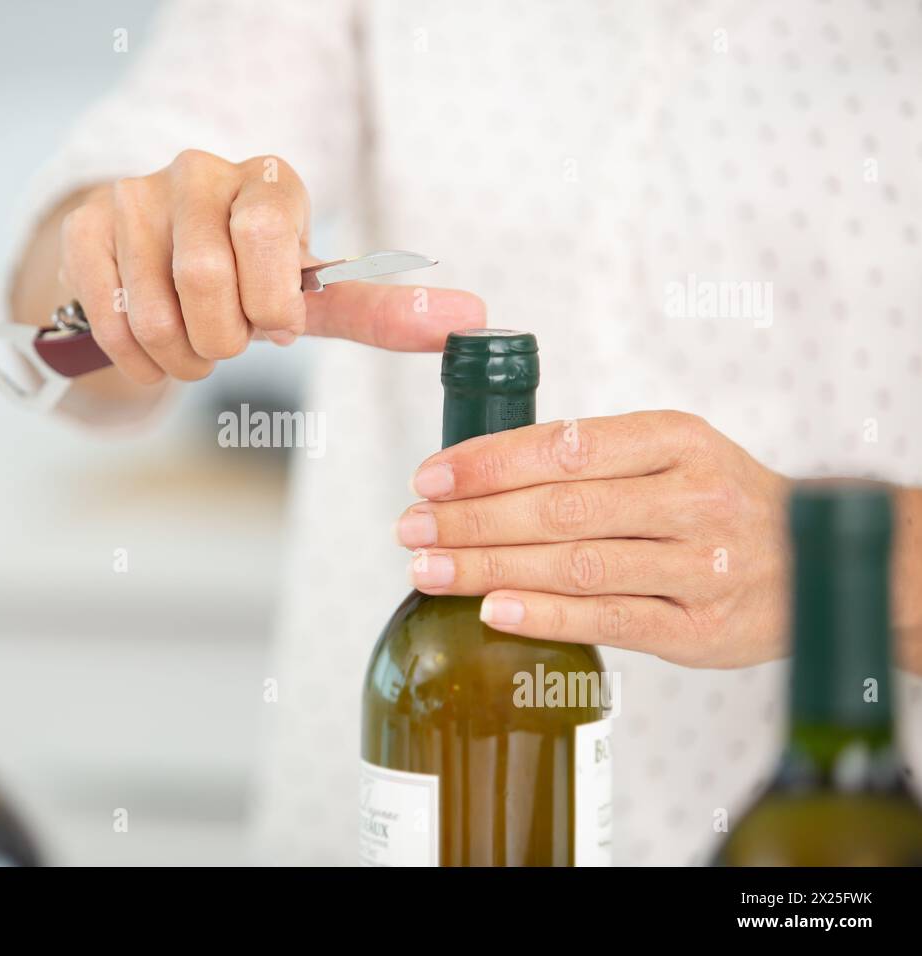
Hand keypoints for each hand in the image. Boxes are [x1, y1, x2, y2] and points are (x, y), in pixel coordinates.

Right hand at [44, 150, 483, 383]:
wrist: (151, 265)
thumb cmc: (242, 281)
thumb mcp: (309, 294)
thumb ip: (380, 310)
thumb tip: (473, 323)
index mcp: (269, 180)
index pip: (269, 237)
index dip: (268, 305)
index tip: (271, 323)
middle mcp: (199, 172)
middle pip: (207, 285)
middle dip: (221, 343)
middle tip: (224, 344)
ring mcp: (135, 195)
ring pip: (158, 312)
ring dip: (180, 359)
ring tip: (190, 349)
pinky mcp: (86, 226)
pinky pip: (111, 318)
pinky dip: (136, 360)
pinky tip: (148, 350)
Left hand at [396, 411, 790, 667]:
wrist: (818, 562)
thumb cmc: (718, 502)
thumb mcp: (672, 453)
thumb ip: (592, 458)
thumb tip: (476, 474)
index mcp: (676, 440)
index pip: (566, 444)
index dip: (489, 462)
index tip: (430, 476)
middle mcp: (692, 498)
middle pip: (561, 508)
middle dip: (473, 518)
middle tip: (412, 526)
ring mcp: (701, 566)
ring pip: (576, 564)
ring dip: (490, 566)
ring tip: (429, 568)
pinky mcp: (699, 628)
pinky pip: (609, 620)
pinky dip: (545, 615)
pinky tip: (491, 609)